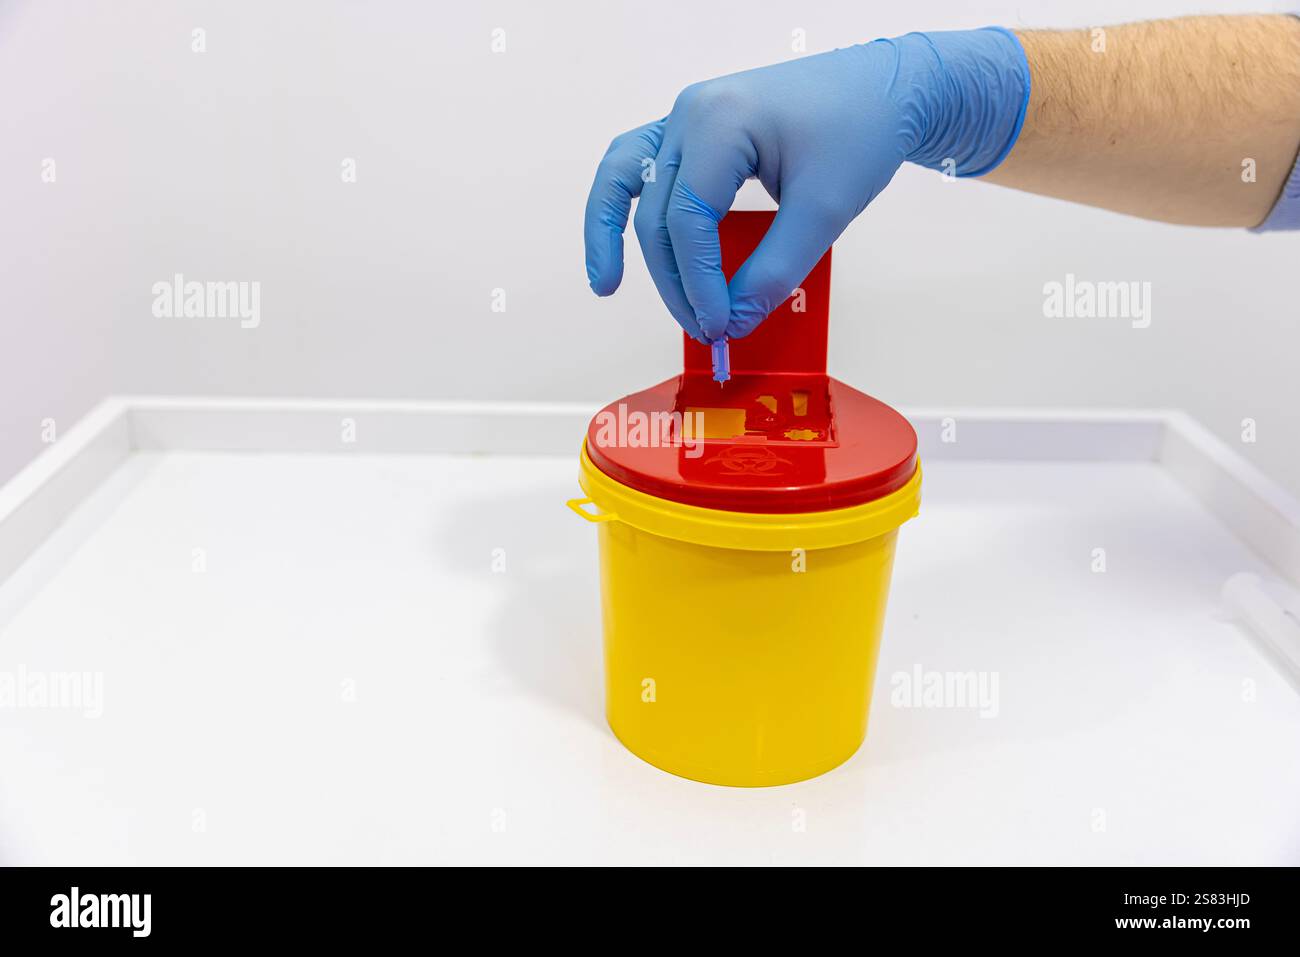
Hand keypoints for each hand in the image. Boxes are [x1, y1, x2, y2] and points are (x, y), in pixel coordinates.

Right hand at [583, 28, 1028, 340]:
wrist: (886, 90)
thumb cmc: (862, 132)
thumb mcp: (825, 211)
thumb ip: (775, 270)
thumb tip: (735, 321)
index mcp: (721, 122)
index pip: (689, 221)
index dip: (698, 283)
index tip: (721, 326)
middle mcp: (691, 113)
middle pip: (657, 213)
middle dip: (675, 279)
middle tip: (704, 328)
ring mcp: (686, 118)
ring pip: (626, 181)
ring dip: (612, 236)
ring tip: (606, 286)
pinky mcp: (693, 130)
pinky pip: (638, 167)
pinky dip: (623, 208)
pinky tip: (618, 249)